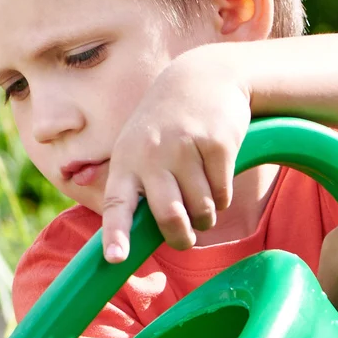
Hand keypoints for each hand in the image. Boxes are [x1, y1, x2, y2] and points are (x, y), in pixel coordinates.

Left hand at [98, 50, 252, 261]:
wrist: (203, 78)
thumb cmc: (165, 127)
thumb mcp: (138, 147)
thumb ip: (135, 188)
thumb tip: (132, 242)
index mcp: (126, 161)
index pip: (116, 203)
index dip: (116, 233)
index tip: (116, 258)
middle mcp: (152, 155)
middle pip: (169, 217)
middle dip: (181, 238)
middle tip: (186, 241)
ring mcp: (185, 147)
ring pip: (201, 210)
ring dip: (205, 216)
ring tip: (202, 200)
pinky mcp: (217, 144)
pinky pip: (222, 194)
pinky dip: (221, 196)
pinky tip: (216, 175)